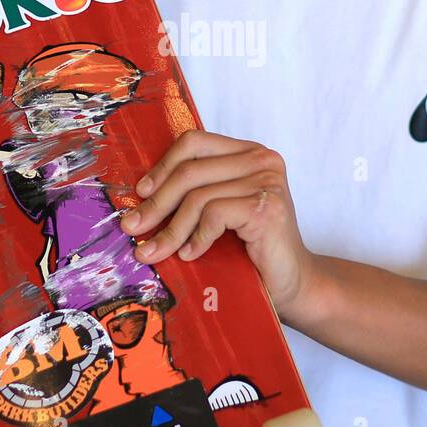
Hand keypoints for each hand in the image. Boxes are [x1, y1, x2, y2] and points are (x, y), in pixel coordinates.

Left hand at [119, 128, 321, 325]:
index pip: (194, 142)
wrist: (294, 283)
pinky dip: (196, 238)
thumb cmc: (253, 249)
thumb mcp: (221, 211)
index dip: (162, 166)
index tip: (141, 192)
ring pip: (198, 196)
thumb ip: (195, 193)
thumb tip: (140, 197)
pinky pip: (214, 215)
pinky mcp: (266, 208)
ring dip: (170, 229)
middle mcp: (262, 159)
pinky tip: (191, 255)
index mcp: (248, 152)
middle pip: (190, 171)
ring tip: (155, 251)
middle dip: (156, 203)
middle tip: (133, 227)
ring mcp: (267, 181)